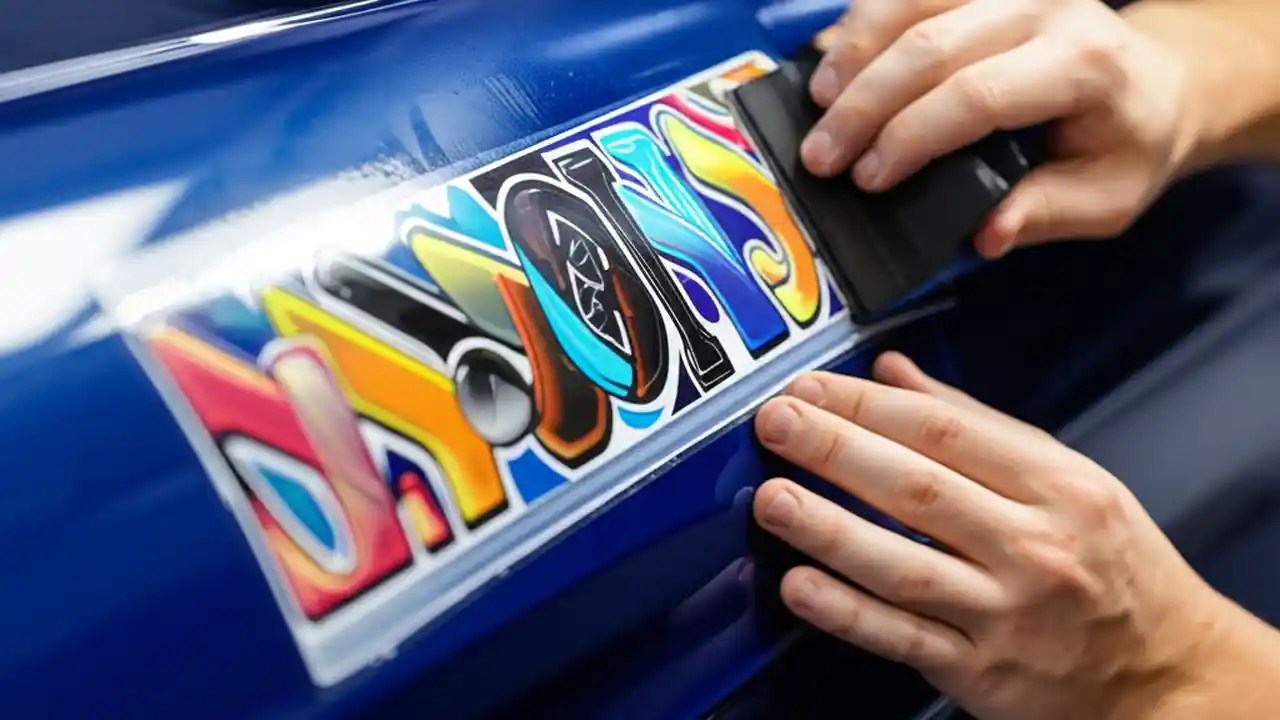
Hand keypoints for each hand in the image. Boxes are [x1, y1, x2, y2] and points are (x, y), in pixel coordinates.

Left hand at [752, 353, 1278, 719]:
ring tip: (773, 498)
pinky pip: (903, 639)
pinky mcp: (981, 673)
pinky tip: (801, 586)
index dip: (867, 406)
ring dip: (828, 528)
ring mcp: (1005, 615)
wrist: (1165, 673)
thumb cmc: (1115, 566)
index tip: (810, 388)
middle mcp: (1033, 547)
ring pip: (903, 566)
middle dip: (836, 450)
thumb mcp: (1068, 477)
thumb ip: (973, 422)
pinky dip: (848, 613)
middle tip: (776, 423)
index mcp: (1056, 486)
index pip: (944, 433)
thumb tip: (893, 372)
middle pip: (918, 489)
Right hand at [803, 0, 1200, 255]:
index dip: (912, 137)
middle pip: (933, 45)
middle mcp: (1049, 10)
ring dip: (853, 52)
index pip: (979, 95)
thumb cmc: (1124, 146)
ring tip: (816, 104)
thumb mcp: (1104, 200)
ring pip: (914, 3)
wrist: (1155, 81)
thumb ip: (1044, 215)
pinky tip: (834, 58)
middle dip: (863, 104)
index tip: (867, 180)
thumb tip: (985, 234)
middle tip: (819, 155)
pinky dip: (863, 20)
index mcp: (1083, 68)